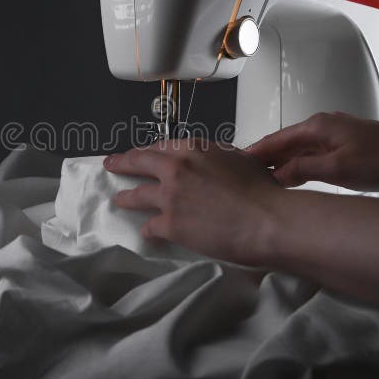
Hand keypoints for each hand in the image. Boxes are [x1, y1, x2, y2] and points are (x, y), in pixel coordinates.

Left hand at [104, 139, 282, 265]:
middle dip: (122, 163)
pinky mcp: (169, 224)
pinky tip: (146, 232)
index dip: (147, 151)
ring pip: (136, 195)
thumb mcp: (239, 159)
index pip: (160, 146)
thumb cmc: (263, 191)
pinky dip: (147, 230)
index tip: (140, 153)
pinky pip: (149, 226)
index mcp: (193, 148)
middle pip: (138, 162)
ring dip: (126, 197)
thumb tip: (210, 165)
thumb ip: (216, 158)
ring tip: (119, 199)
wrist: (267, 220)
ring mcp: (169, 196)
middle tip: (111, 165)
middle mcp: (176, 168)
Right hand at [247, 112, 378, 191]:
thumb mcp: (337, 169)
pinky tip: (296, 181)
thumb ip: (302, 170)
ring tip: (265, 182)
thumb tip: (278, 174)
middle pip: (285, 144)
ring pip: (299, 152)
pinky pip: (314, 158)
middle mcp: (325, 128)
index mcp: (318, 127)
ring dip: (283, 165)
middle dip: (265, 160)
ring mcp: (337, 139)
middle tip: (245, 177)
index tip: (236, 163)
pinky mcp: (347, 151)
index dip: (254, 153)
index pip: (275, 139)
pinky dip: (300, 168)